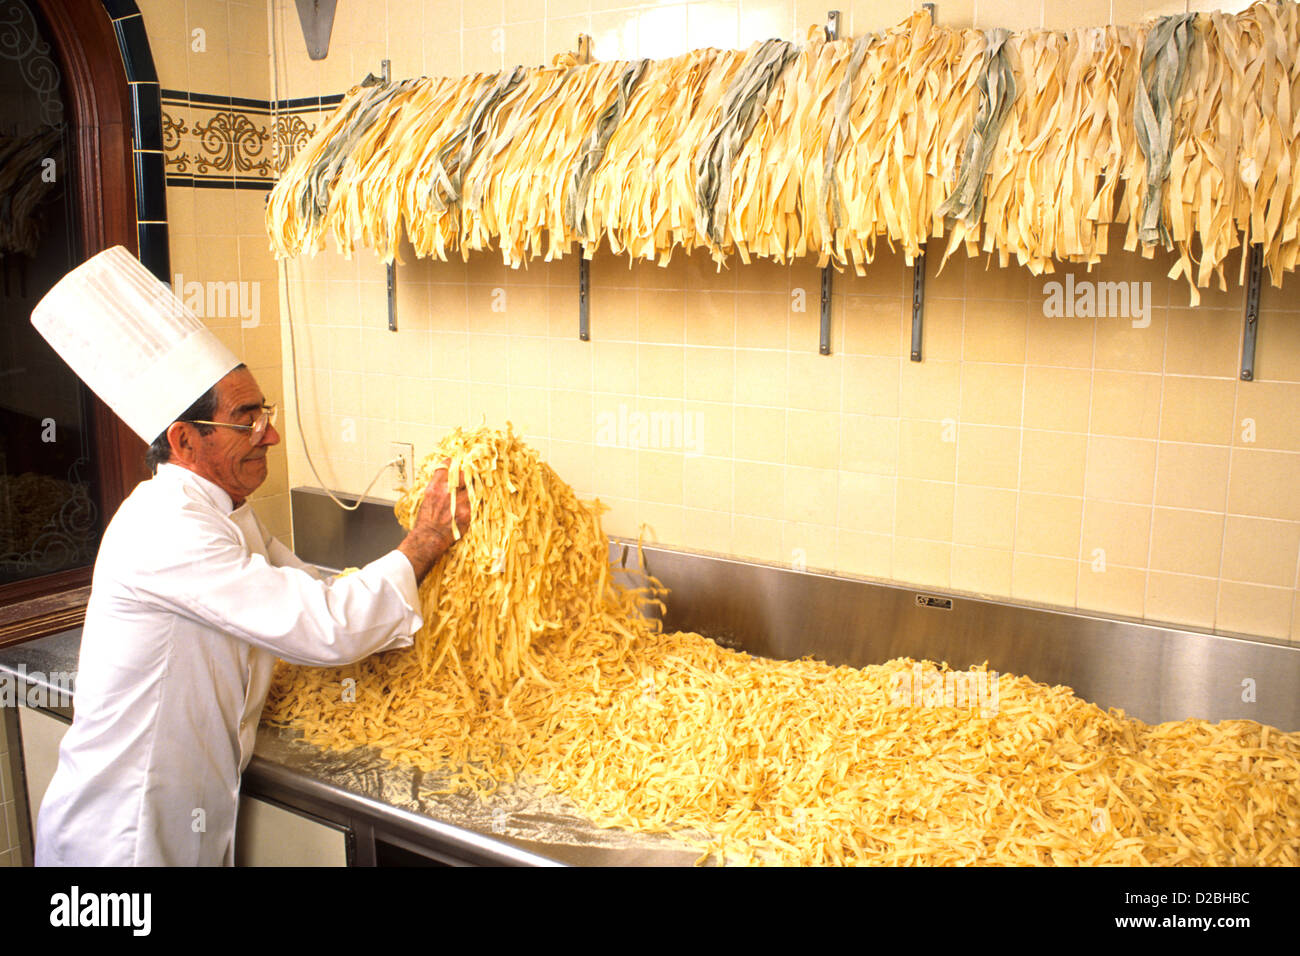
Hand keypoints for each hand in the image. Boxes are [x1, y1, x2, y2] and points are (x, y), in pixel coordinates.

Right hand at [397, 461, 469, 579]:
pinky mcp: (467, 512)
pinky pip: (473, 503)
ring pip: (470, 489)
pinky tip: (463, 510)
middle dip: (464, 476)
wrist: (428, 538)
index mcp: (435, 486)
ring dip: (468, 493)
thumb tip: (445, 482)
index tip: (453, 463)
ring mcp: (459, 501)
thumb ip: (437, 488)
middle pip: (463, 475)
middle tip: (464, 480)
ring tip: (463, 499)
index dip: (451, 464)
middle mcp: (448, 491)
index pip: (446, 467)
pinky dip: (469, 506)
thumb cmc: (425, 521)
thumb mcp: (426, 499)